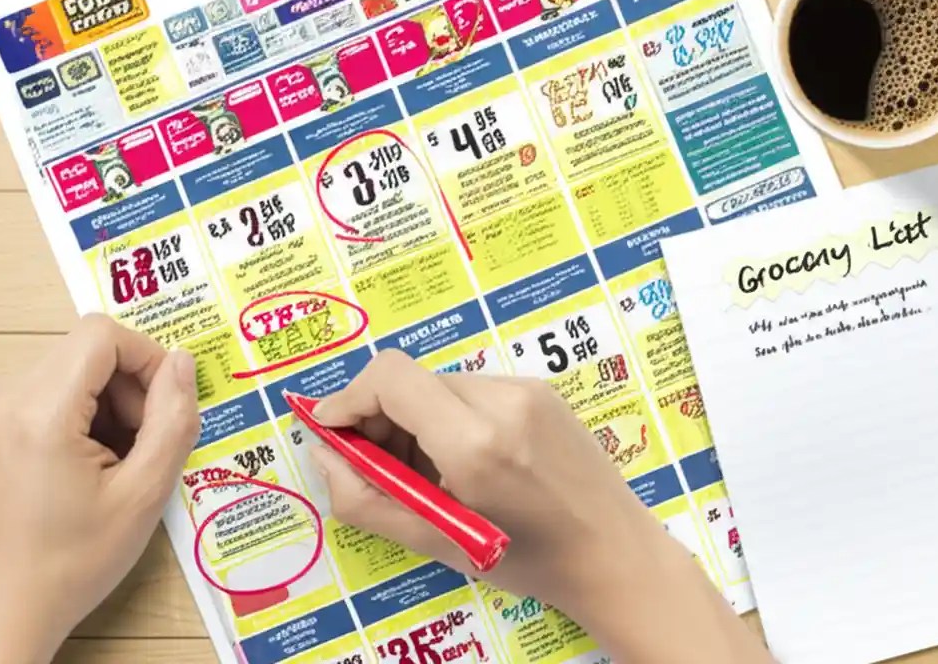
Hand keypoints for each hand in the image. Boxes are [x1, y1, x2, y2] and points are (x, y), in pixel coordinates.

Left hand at [0, 314, 200, 663]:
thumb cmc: (70, 564)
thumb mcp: (143, 495)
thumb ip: (172, 420)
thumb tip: (182, 363)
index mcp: (38, 412)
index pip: (101, 335)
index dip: (147, 358)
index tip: (166, 405)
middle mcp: (1, 398)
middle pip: (85, 352)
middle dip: (128, 389)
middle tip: (144, 446)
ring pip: (67, 372)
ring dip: (105, 405)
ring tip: (116, 464)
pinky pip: (43, 394)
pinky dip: (76, 416)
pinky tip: (87, 467)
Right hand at [310, 351, 771, 662]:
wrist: (614, 553)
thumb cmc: (528, 559)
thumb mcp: (437, 542)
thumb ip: (366, 498)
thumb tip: (323, 453)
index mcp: (476, 441)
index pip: (391, 377)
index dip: (349, 398)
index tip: (332, 431)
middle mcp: (503, 400)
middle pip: (412, 381)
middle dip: (380, 417)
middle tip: (377, 467)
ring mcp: (528, 390)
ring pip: (441, 385)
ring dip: (416, 419)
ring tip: (426, 473)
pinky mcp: (543, 391)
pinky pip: (475, 390)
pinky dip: (451, 417)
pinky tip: (464, 461)